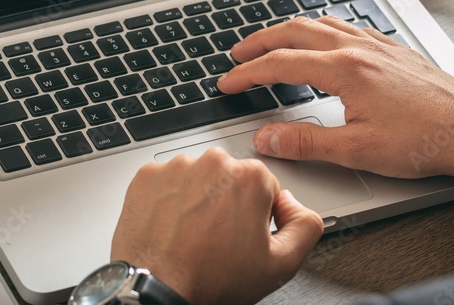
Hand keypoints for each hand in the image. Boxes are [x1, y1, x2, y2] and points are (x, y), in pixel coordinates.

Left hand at [111, 148, 323, 304]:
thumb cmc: (210, 279)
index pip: (264, 187)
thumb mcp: (280, 264)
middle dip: (228, 202)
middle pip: (230, 178)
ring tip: (191, 234)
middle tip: (218, 238)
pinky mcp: (148, 175)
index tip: (243, 234)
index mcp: (250, 177)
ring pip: (197, 178)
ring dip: (197, 199)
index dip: (257, 215)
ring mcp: (177, 167)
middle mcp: (213, 163)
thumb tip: (296, 206)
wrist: (157, 289)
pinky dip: (168, 199)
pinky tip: (171, 226)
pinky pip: (166, 182)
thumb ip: (305, 226)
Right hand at [218, 17, 453, 209]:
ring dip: (289, 29)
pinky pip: (347, 25)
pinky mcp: (393, 49)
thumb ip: (305, 142)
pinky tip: (325, 38)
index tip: (228, 83)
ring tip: (272, 41)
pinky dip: (322, 27)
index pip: (280, 64)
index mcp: (343, 69)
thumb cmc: (425, 140)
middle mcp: (358, 48)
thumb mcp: (356, 150)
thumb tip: (266, 139)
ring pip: (321, 22)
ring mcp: (377, 44)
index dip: (247, 73)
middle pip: (294, 31)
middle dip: (259, 41)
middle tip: (238, 54)